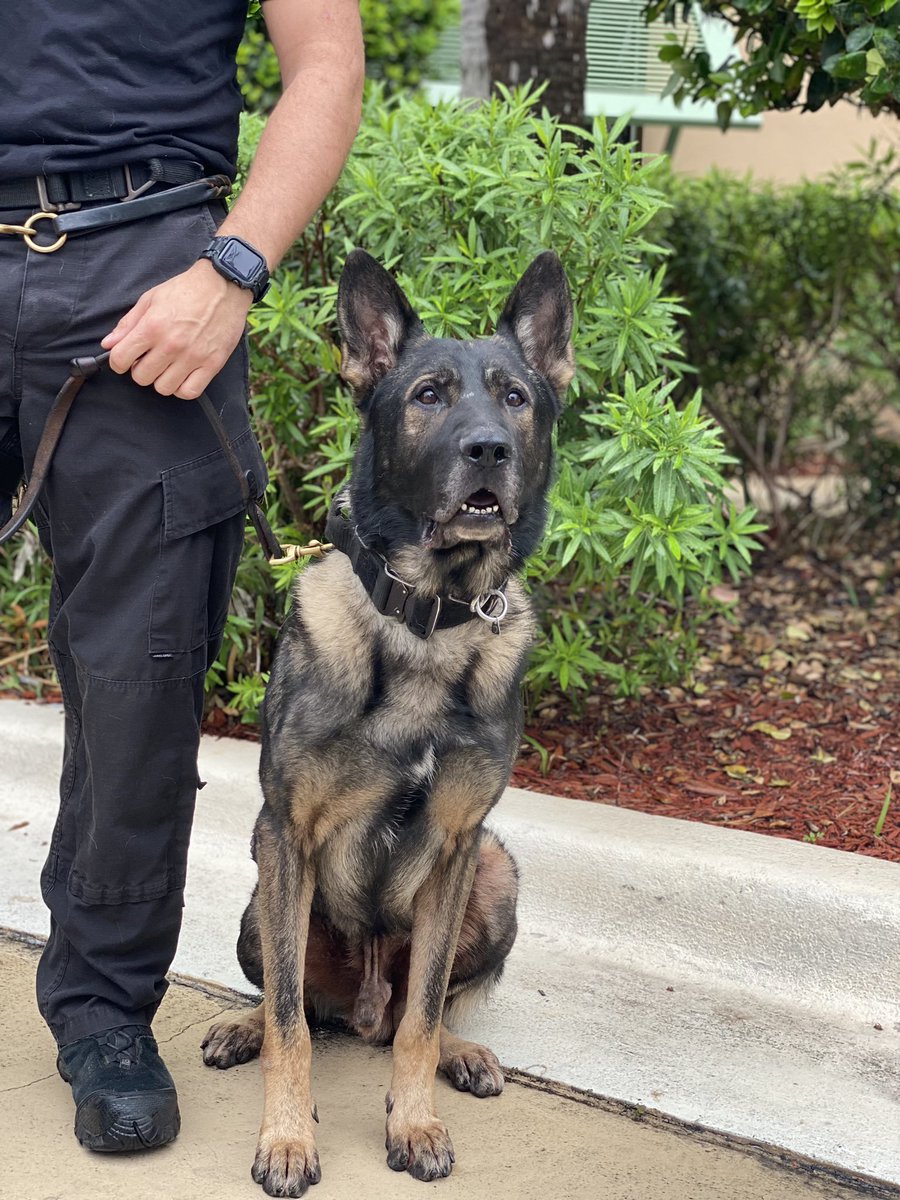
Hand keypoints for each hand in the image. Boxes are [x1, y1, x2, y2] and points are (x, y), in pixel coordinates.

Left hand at [101, 260, 252, 399]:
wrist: (222, 286)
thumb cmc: (185, 290)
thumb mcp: (150, 299)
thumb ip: (128, 324)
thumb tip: (109, 344)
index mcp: (152, 326)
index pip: (121, 359)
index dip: (118, 361)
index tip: (125, 358)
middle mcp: (171, 345)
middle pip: (141, 377)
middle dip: (140, 370)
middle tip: (149, 359)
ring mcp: (193, 357)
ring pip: (164, 388)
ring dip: (161, 379)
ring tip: (167, 367)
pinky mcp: (212, 364)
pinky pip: (189, 392)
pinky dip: (182, 388)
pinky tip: (182, 376)